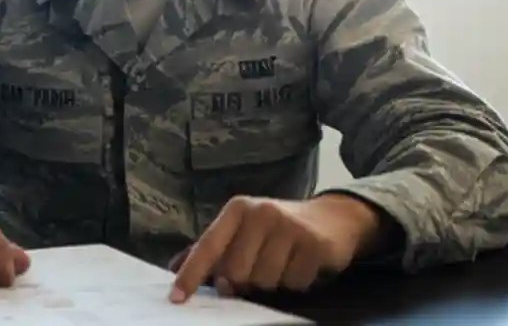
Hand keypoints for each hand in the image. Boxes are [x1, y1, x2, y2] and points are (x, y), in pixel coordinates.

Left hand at [170, 194, 382, 302]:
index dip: (191, 273)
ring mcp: (289, 227)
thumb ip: (212, 249)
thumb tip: (174, 266)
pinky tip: (302, 265)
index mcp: (237, 210)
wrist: (333, 217)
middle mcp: (261, 213)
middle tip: (259, 269)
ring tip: (283, 263)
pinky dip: (296, 283)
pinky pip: (294, 284)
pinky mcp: (314, 244)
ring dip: (272, 283)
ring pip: (264, 281)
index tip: (177, 297)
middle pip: (236, 272)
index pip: (208, 245)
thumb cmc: (278, 228)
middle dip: (244, 281)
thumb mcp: (244, 229)